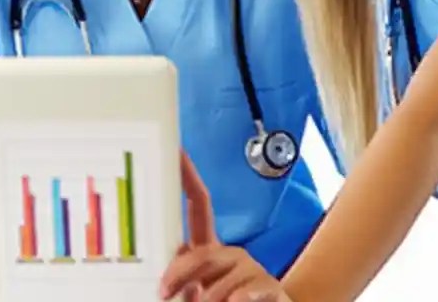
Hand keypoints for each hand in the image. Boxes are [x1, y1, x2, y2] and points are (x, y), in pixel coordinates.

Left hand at [159, 152, 291, 301]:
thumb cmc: (224, 301)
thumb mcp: (198, 284)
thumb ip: (186, 265)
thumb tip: (179, 249)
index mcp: (210, 249)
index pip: (199, 205)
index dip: (188, 177)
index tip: (176, 151)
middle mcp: (232, 255)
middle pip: (204, 254)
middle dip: (181, 275)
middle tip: (164, 293)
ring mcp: (254, 271)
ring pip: (219, 285)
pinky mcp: (272, 289)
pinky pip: (246, 294)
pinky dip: (236, 301)